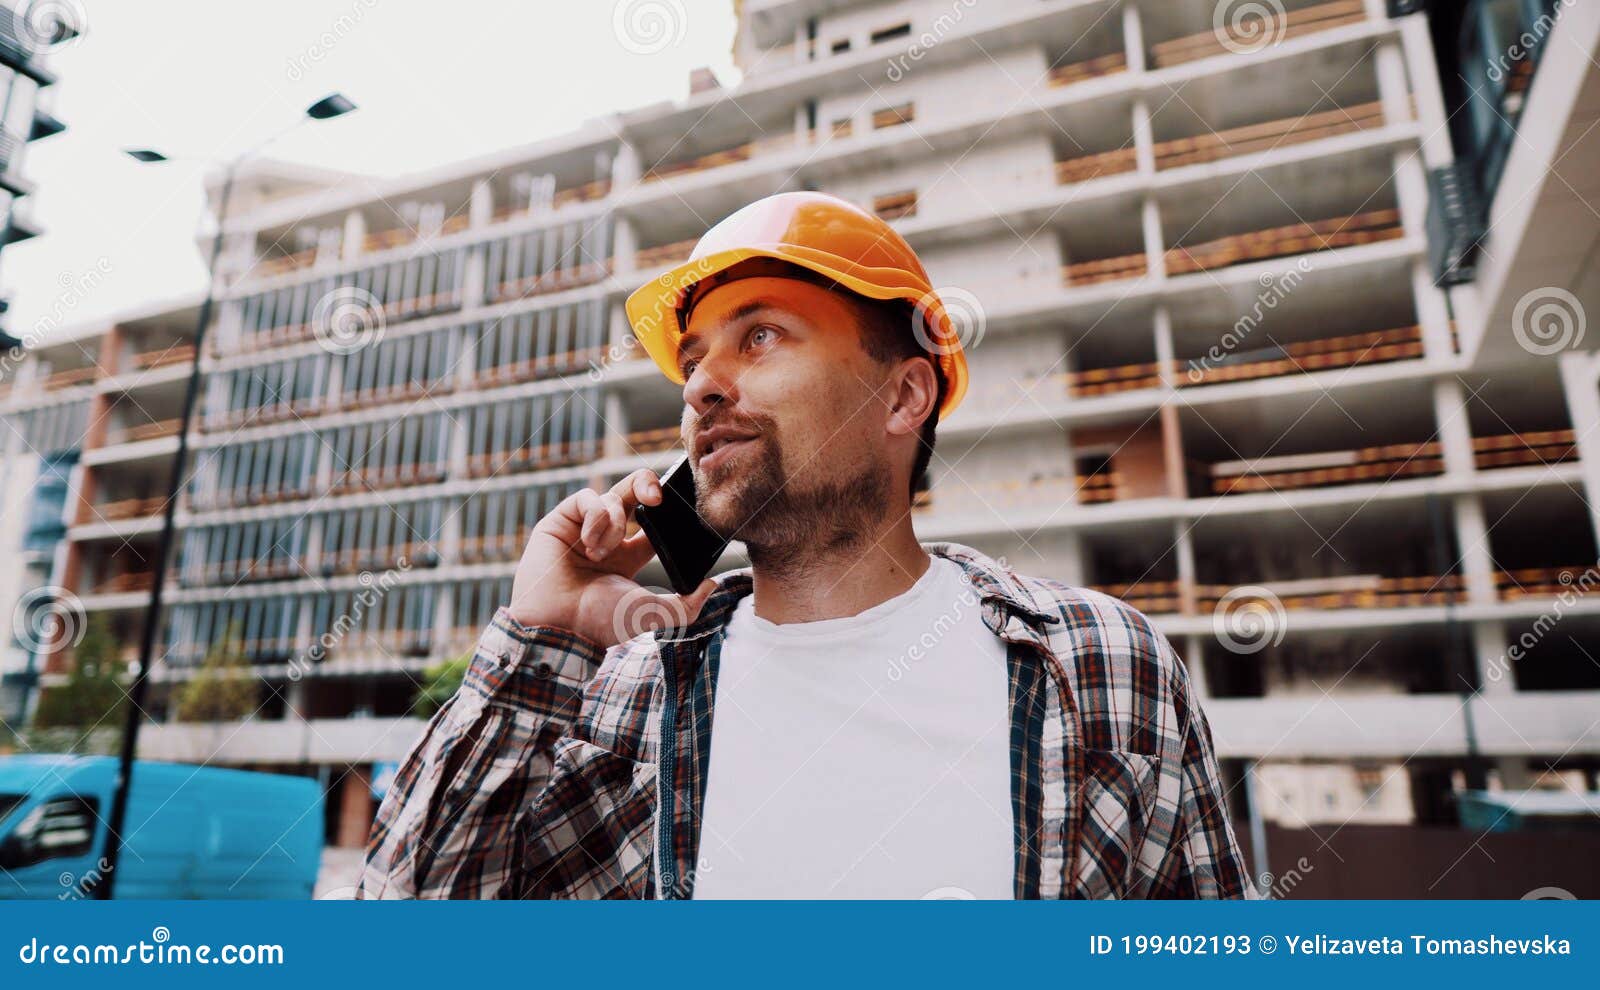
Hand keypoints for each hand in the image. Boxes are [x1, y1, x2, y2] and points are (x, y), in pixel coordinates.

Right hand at [507, 468, 717, 649]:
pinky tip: (588, 544)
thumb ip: (685, 604)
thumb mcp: (651, 614)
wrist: (558, 624)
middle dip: (649, 485)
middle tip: (657, 498)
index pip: (653, 522)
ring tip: (600, 552)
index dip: (668, 511)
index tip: (680, 508)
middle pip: (634, 493)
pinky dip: (595, 518)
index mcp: (628, 557)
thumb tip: (712, 584)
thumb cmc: (599, 623)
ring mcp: (583, 528)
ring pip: (613, 497)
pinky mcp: (561, 520)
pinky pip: (587, 499)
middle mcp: (607, 538)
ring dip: (615, 522)